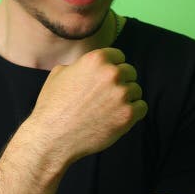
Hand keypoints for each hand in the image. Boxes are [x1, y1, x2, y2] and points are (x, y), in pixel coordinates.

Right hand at [26, 47, 147, 164]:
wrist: (52, 137)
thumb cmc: (52, 105)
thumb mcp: (59, 73)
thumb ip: (79, 65)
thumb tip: (86, 65)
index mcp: (96, 59)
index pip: (119, 56)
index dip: (112, 67)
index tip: (107, 78)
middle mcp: (112, 73)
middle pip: (130, 72)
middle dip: (121, 82)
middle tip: (107, 96)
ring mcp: (121, 94)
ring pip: (136, 90)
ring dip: (127, 98)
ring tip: (109, 109)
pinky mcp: (128, 115)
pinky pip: (141, 107)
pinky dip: (133, 113)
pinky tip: (117, 117)